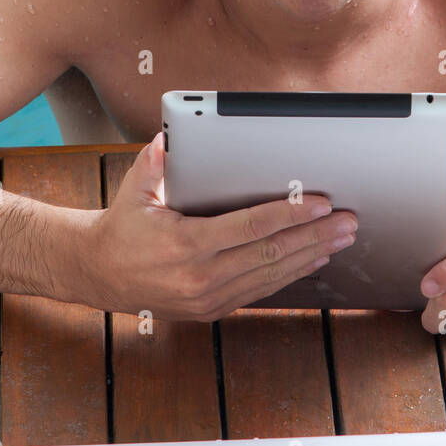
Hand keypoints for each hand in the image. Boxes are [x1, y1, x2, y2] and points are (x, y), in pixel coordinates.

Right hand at [76, 133, 357, 318]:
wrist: (98, 274)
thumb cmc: (122, 226)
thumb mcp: (134, 189)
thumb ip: (156, 163)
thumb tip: (169, 136)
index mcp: (186, 244)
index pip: (250, 227)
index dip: (289, 214)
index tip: (320, 202)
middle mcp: (201, 276)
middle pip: (271, 254)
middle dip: (315, 236)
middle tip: (347, 221)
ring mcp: (208, 298)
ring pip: (272, 276)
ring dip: (312, 256)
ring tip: (341, 238)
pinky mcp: (213, 309)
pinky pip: (261, 290)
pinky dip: (291, 274)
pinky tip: (314, 260)